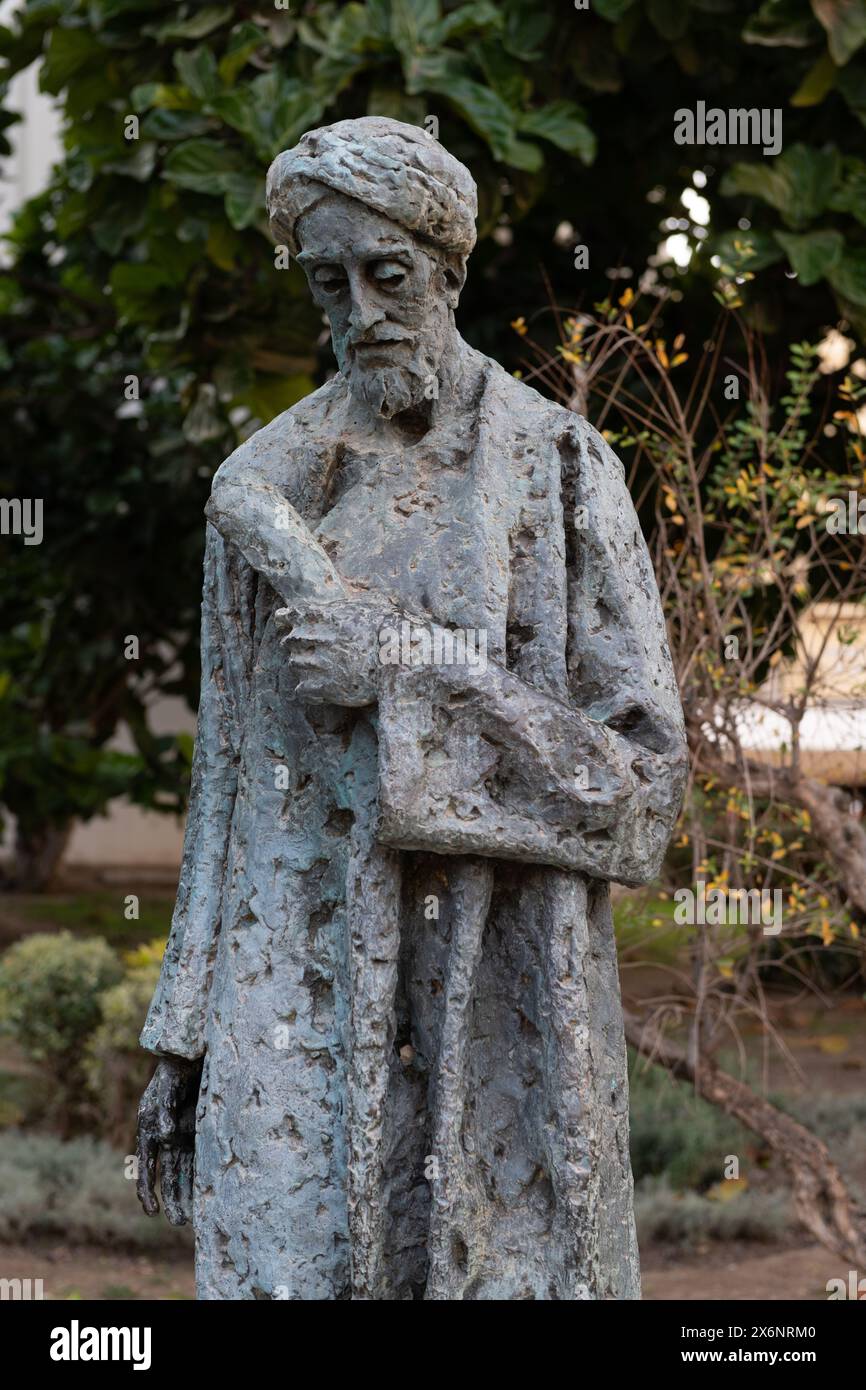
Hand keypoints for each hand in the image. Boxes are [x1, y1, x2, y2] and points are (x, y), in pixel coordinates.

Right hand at [136, 1055, 201, 1225]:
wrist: (192, 1054)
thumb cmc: (176, 1071)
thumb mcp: (168, 1088)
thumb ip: (165, 1112)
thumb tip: (165, 1137)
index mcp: (150, 1129)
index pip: (146, 1167)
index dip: (146, 1190)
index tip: (152, 1212)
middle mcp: (165, 1136)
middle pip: (168, 1174)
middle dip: (173, 1199)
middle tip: (181, 1223)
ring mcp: (183, 1134)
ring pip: (184, 1170)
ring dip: (186, 1193)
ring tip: (191, 1219)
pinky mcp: (200, 1130)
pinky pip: (199, 1157)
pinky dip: (201, 1175)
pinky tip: (208, 1192)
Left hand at [276, 596, 388, 705]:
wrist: (403, 658)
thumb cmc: (392, 630)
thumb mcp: (370, 605)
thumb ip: (346, 606)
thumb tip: (337, 605)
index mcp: (327, 616)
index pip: (292, 615)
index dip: (286, 618)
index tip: (284, 620)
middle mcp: (319, 638)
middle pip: (290, 641)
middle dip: (296, 644)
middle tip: (311, 648)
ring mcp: (321, 664)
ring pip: (295, 664)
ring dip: (303, 666)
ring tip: (318, 668)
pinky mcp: (327, 687)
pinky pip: (303, 690)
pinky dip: (307, 690)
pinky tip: (318, 689)